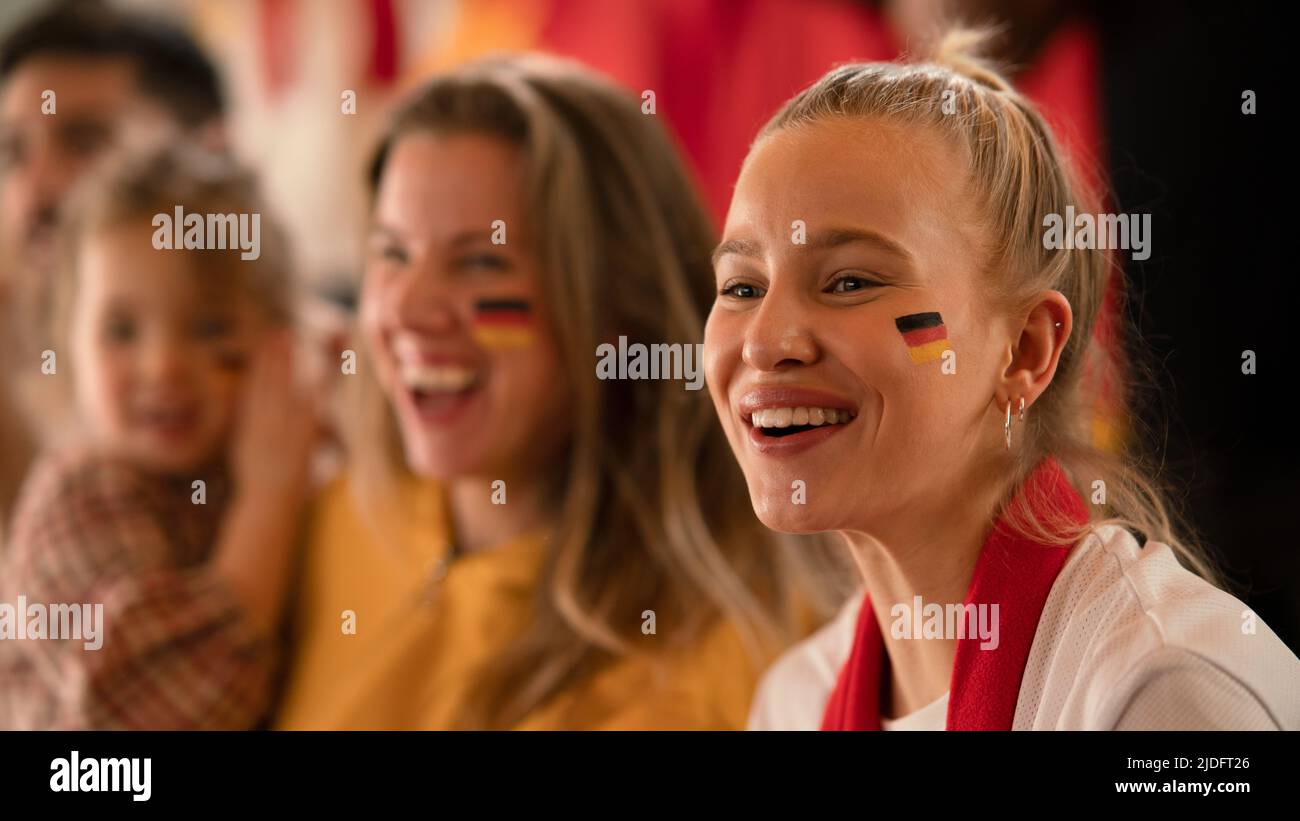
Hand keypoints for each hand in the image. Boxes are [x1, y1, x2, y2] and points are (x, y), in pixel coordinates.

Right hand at [229, 330, 318, 499]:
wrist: (268, 503)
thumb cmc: (259, 483)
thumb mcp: (245, 451)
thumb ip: (249, 430)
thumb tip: (250, 413)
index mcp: (250, 427)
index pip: (254, 389)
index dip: (260, 365)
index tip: (263, 345)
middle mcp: (264, 424)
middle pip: (269, 383)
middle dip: (274, 357)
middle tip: (278, 332)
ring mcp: (282, 430)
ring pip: (284, 390)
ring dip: (288, 366)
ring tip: (291, 343)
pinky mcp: (300, 440)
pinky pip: (306, 412)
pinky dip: (309, 394)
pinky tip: (314, 376)